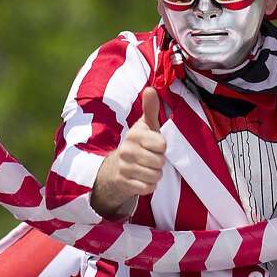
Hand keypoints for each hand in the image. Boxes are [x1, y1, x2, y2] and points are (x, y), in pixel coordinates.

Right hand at [91, 88, 166, 216]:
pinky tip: (142, 179)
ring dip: (155, 174)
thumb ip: (150, 108)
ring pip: (155, 176)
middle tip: (150, 158)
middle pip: (160, 161)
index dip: (162, 147)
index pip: (162, 144)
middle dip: (159, 162)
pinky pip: (148, 188)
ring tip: (146, 168)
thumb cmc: (137, 144)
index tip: (154, 145)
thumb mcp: (145, 126)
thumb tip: (150, 89)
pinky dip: (149, 186)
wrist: (115, 169)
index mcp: (135, 135)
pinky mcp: (125, 183)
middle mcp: (127, 150)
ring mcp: (125, 168)